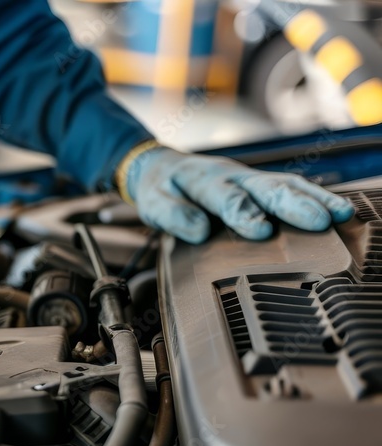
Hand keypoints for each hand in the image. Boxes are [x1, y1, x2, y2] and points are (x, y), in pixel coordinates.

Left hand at [122, 145, 353, 242]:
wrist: (161, 166)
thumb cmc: (161, 189)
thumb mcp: (153, 202)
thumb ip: (173, 215)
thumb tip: (199, 230)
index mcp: (204, 180)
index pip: (227, 198)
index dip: (244, 213)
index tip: (261, 231)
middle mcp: (233, 175)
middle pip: (267, 188)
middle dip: (294, 205)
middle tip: (319, 221)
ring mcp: (250, 178)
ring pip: (285, 185)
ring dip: (313, 199)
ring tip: (340, 215)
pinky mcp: (260, 184)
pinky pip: (290, 187)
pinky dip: (314, 196)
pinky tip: (337, 210)